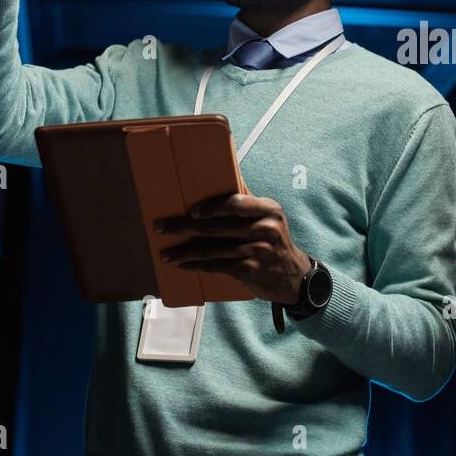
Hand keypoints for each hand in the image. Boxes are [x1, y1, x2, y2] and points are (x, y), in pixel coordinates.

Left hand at [153, 193, 312, 304]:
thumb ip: (249, 203)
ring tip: (166, 253)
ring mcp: (258, 251)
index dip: (210, 207)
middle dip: (183, 227)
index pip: (235, 203)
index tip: (190, 211)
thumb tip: (225, 178)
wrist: (294, 277)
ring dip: (184, 251)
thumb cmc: (275, 243)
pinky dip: (197, 266)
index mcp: (269, 210)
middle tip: (161, 228)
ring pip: (212, 249)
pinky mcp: (250, 270)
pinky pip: (217, 266)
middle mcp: (265, 229)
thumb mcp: (271, 218)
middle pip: (216, 227)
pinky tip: (183, 265)